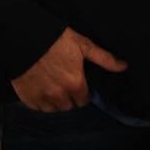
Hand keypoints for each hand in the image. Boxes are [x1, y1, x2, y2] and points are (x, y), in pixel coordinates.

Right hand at [10, 28, 126, 112]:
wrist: (25, 39)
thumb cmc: (57, 41)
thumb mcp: (84, 46)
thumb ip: (104, 59)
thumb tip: (124, 66)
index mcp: (75, 84)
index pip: (84, 101)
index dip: (84, 94)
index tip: (80, 86)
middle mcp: (59, 95)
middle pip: (69, 106)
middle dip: (71, 98)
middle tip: (67, 86)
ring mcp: (42, 98)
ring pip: (54, 109)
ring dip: (56, 102)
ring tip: (55, 88)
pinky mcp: (27, 98)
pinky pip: (38, 108)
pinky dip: (41, 102)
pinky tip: (42, 90)